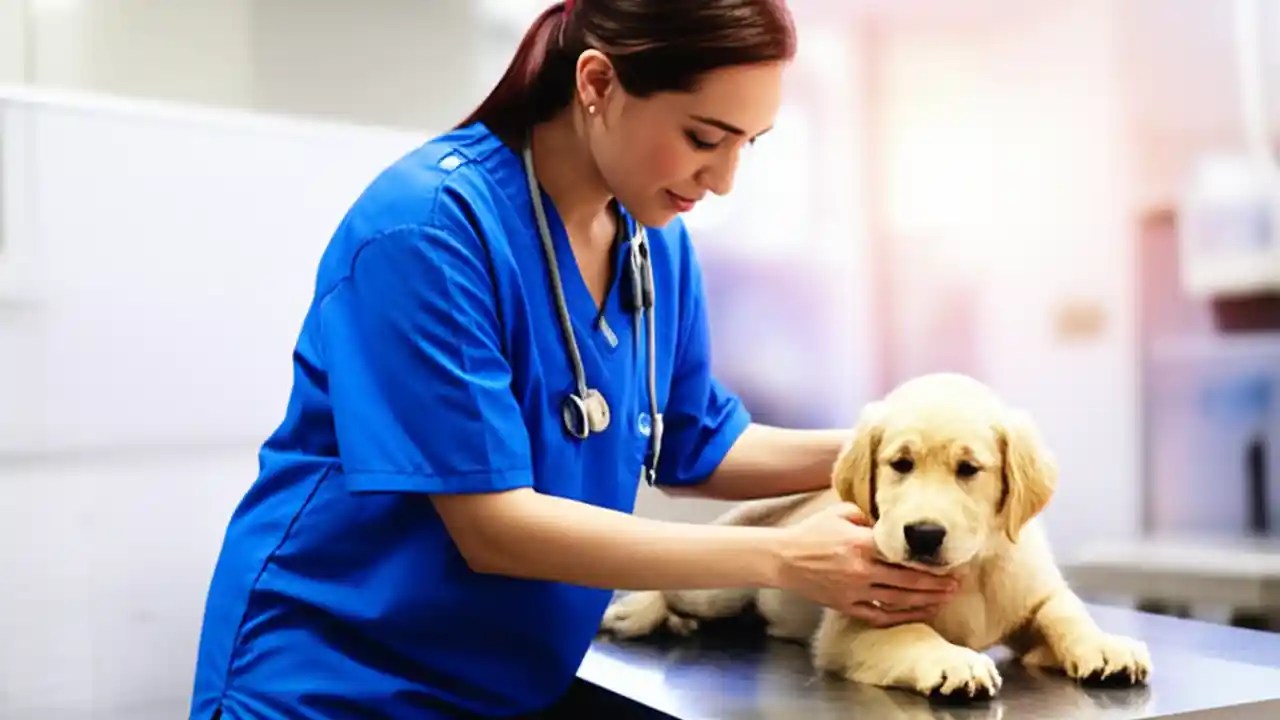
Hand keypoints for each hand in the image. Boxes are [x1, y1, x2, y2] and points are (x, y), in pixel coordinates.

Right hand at [774, 502, 957, 626]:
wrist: (783, 558)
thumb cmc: (811, 532)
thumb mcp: (840, 514)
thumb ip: (869, 517)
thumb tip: (893, 523)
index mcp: (861, 544)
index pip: (903, 556)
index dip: (928, 562)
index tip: (949, 563)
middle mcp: (860, 570)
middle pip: (907, 581)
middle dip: (936, 584)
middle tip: (957, 584)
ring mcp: (854, 591)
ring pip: (898, 600)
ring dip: (925, 601)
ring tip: (945, 599)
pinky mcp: (846, 605)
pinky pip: (879, 615)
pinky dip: (901, 616)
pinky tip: (917, 613)